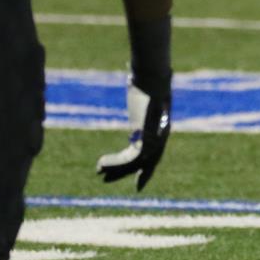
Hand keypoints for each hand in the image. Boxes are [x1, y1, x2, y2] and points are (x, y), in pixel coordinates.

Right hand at [97, 72, 169, 189]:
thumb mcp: (143, 91)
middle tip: (106, 180)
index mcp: (161, 127)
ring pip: (136, 162)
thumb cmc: (148, 77)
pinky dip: (115, 162)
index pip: (154, 155)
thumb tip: (133, 80)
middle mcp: (161, 135)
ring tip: (98, 168)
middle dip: (126, 173)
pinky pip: (131, 158)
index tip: (137, 184)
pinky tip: (101, 162)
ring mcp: (155, 137)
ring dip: (116, 168)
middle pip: (146, 163)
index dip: (145, 170)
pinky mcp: (147, 137)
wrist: (152, 75)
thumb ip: (139, 95)